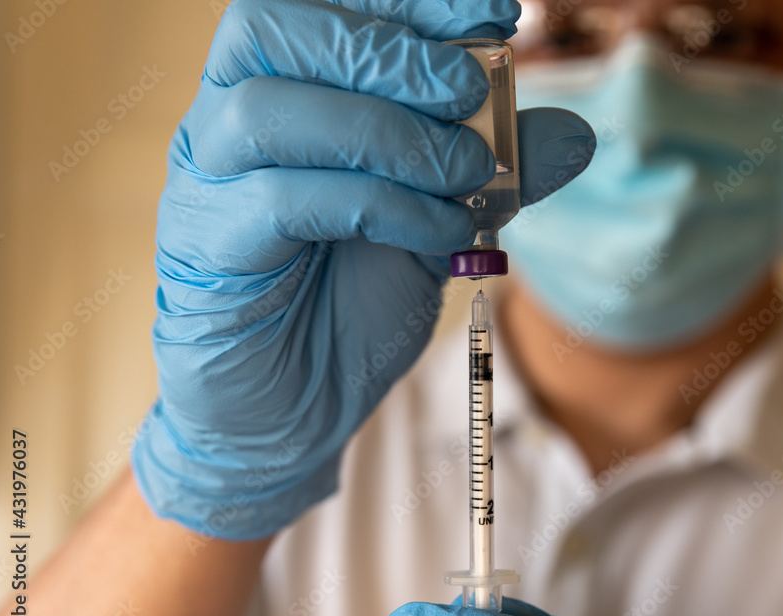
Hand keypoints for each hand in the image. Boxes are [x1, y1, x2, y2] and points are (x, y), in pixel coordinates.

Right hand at [130, 0, 595, 539]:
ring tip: (462, 171)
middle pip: (272, 28)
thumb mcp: (440, 223)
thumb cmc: (353, 304)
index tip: (495, 11)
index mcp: (285, 95)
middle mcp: (230, 123)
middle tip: (470, 94)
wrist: (297, 408)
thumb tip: (575, 133)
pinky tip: (437, 231)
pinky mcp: (209, 248)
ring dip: (384, 131)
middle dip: (390, 51)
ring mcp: (208, 183)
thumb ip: (494, 173)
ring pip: (268, 111)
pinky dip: (378, 204)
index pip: (325, 6)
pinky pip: (283, 202)